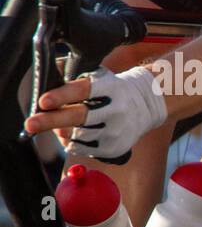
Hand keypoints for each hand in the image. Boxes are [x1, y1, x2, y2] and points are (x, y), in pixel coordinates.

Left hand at [25, 65, 166, 158]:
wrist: (146, 105)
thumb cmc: (111, 90)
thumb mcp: (97, 77)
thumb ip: (71, 82)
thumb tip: (44, 97)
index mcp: (108, 88)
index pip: (82, 91)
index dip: (62, 96)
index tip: (43, 102)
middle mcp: (115, 110)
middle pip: (78, 117)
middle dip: (51, 121)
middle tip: (30, 124)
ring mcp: (116, 130)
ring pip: (77, 135)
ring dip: (61, 131)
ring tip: (63, 125)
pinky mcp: (115, 147)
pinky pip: (83, 148)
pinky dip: (73, 142)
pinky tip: (77, 134)